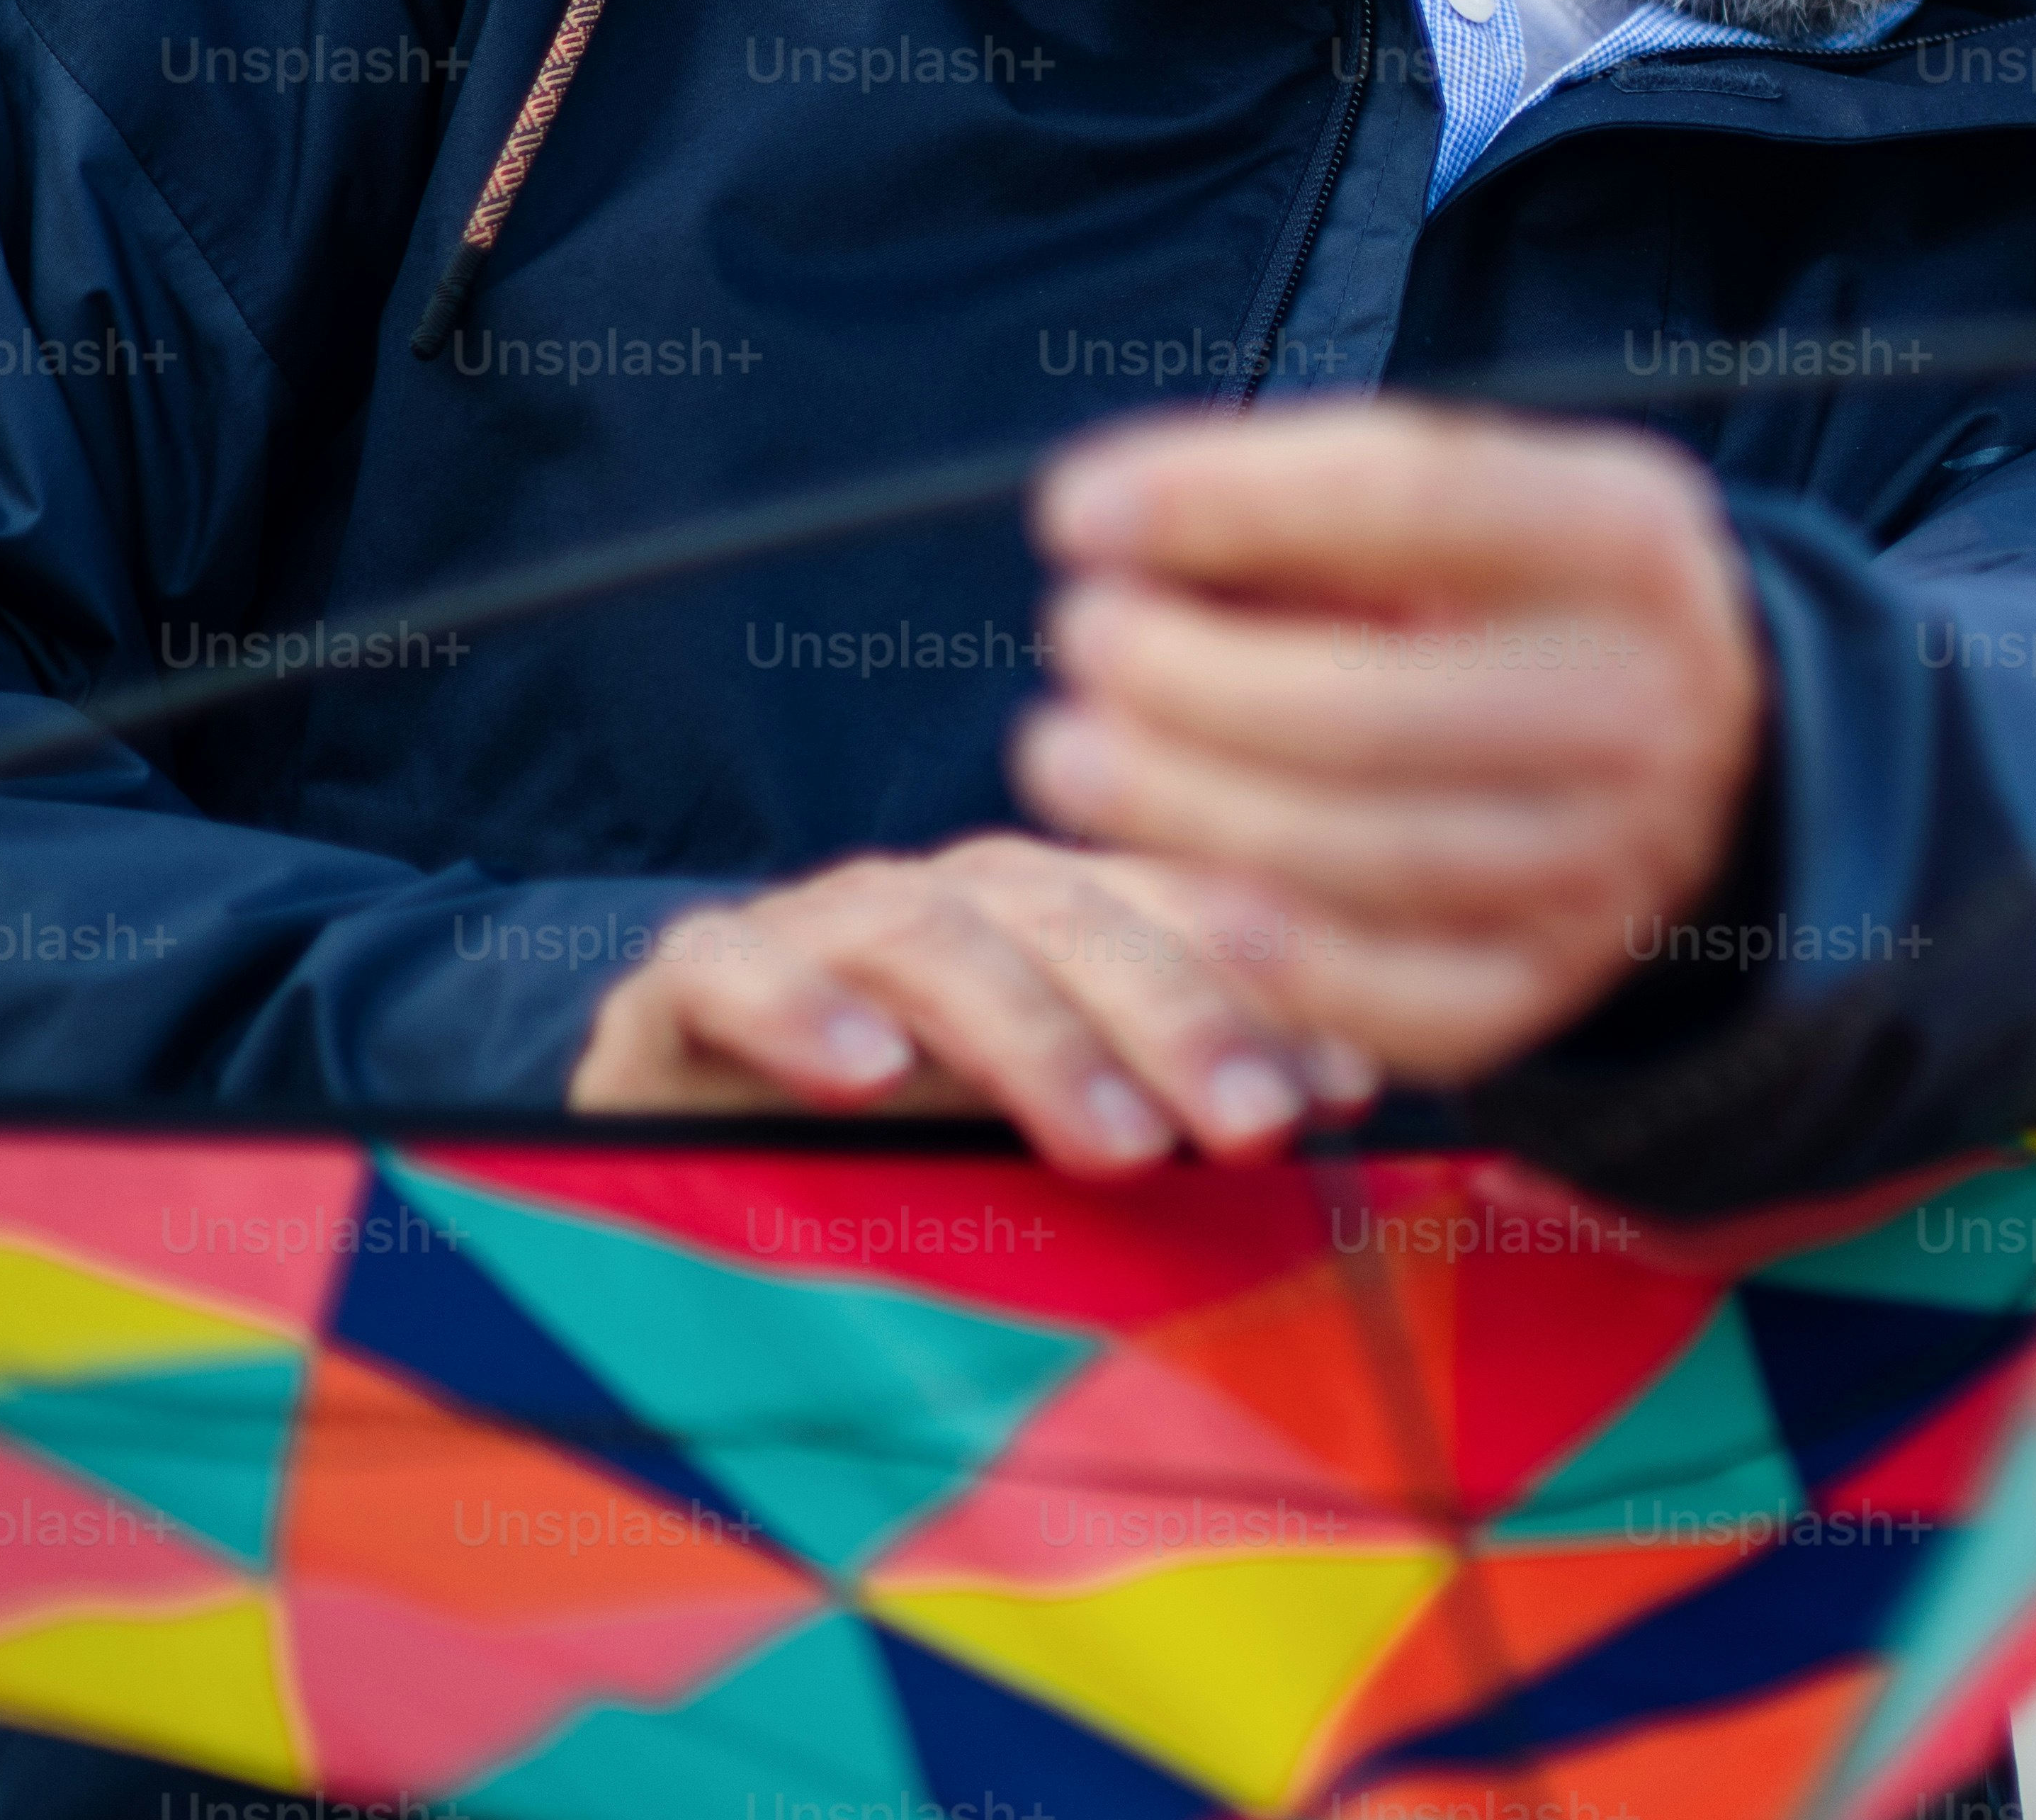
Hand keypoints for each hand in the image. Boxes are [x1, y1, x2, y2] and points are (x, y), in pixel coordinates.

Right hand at [567, 836, 1367, 1175]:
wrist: (694, 1123)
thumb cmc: (915, 1138)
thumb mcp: (1064, 1119)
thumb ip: (1179, 1093)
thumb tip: (1348, 1087)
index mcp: (1061, 911)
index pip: (1180, 914)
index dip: (1268, 989)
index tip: (1344, 1088)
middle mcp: (953, 895)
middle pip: (1076, 916)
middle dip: (1178, 1018)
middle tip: (1250, 1124)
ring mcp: (818, 926)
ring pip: (932, 938)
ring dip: (1032, 1038)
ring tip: (1109, 1139)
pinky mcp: (687, 978)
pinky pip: (733, 968)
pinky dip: (802, 1011)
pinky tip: (869, 1077)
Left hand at [1009, 401, 1765, 1086]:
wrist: (1713, 739)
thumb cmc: (1525, 596)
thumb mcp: (1478, 498)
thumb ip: (1314, 500)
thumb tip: (1110, 525)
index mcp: (1626, 541)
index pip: (1417, 501)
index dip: (1231, 504)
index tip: (1078, 512)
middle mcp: (1639, 703)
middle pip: (1377, 708)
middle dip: (1185, 681)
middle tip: (1078, 643)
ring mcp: (1610, 858)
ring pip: (1374, 859)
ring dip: (1187, 809)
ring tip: (1068, 754)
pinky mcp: (1558, 977)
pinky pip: (1417, 1005)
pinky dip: (1294, 968)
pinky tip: (1188, 904)